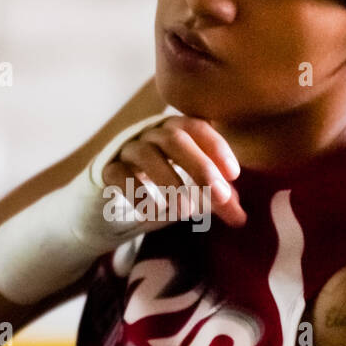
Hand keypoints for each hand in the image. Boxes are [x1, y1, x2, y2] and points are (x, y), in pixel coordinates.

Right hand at [101, 114, 246, 228]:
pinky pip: (119, 174)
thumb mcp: (191, 194)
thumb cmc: (156, 191)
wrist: (107, 206)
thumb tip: (240, 219)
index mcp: (174, 132)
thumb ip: (215, 200)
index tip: (233, 174)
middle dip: (199, 166)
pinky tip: (151, 211)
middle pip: (174, 138)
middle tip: (218, 196)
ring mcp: (125, 149)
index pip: (196, 127)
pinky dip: (137, 192)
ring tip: (185, 210)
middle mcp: (149, 134)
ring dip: (170, 181)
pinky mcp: (104, 170)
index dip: (216, 146)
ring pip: (146, 153)